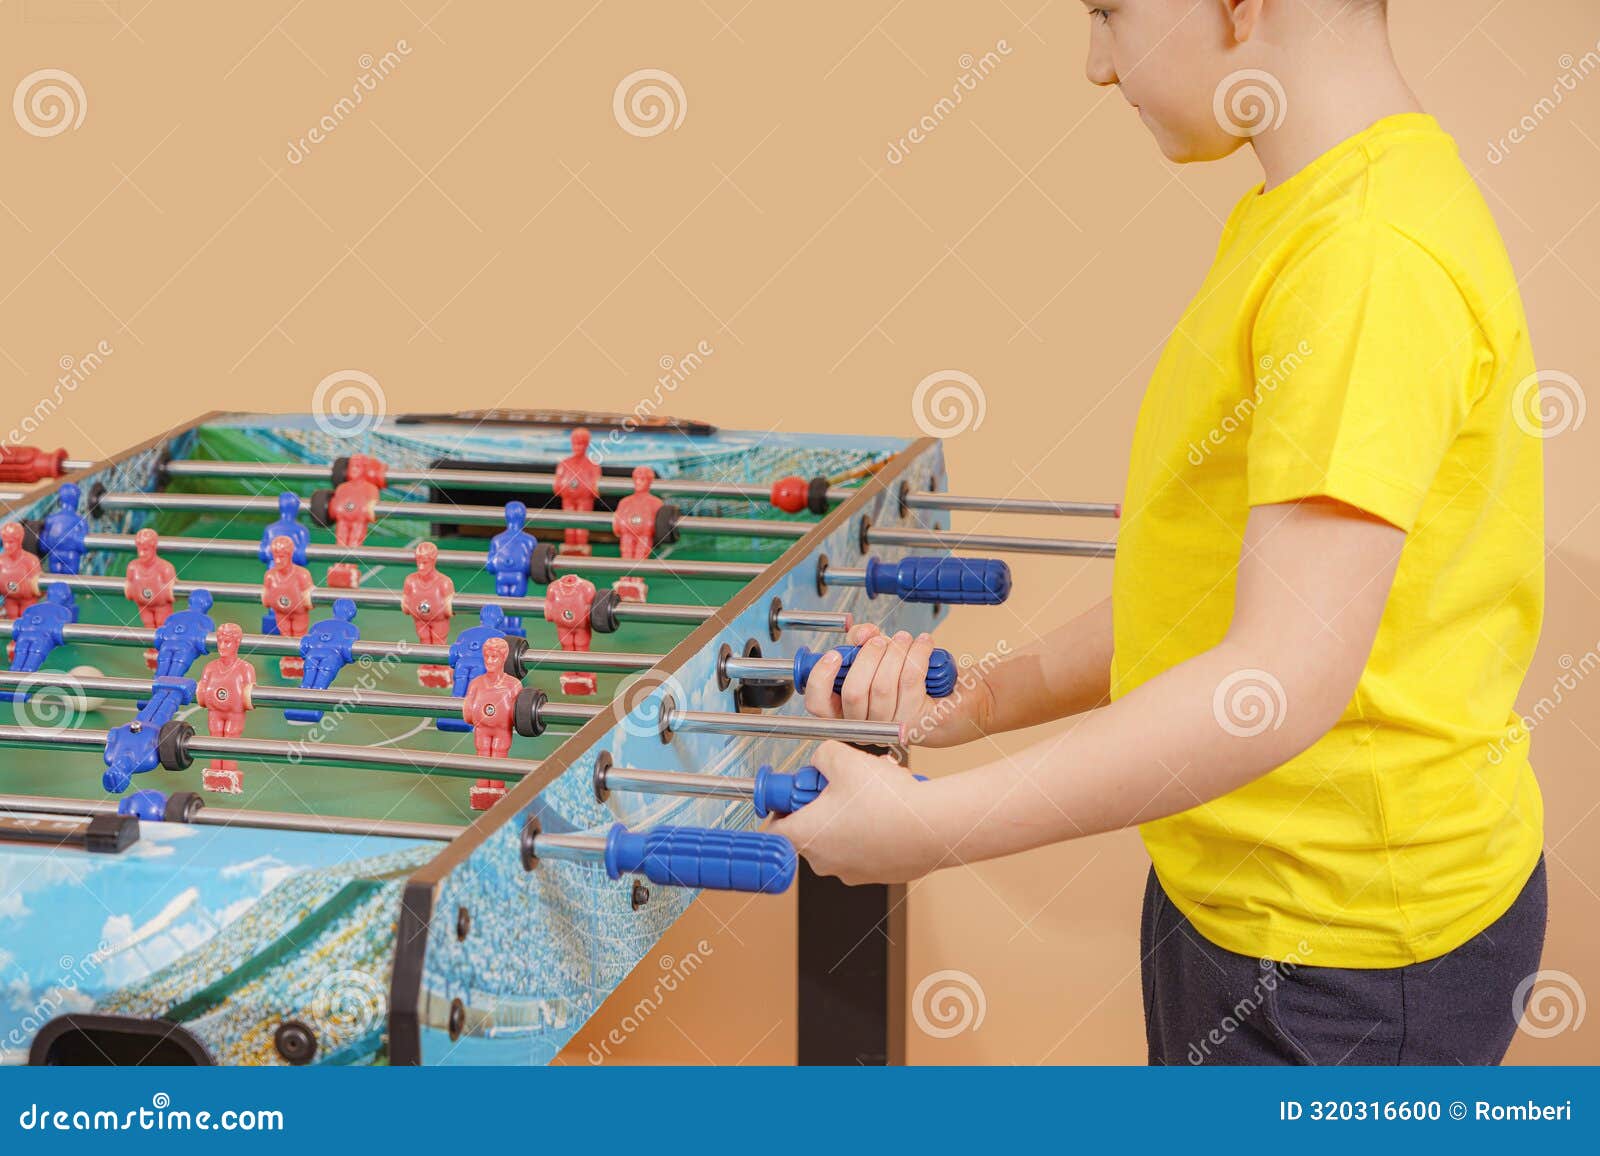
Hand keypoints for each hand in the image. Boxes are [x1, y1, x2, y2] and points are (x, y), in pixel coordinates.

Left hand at [766, 741, 943, 884]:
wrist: (933, 827)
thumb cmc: (887, 800)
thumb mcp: (843, 759)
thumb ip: (821, 756)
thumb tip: (822, 760)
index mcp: (806, 836)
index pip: (772, 829)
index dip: (779, 806)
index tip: (792, 793)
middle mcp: (824, 861)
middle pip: (809, 829)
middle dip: (822, 804)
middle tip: (840, 784)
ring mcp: (851, 872)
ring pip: (840, 837)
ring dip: (849, 814)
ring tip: (873, 791)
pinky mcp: (877, 874)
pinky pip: (865, 848)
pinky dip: (872, 829)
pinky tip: (889, 808)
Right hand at [802, 624, 981, 745]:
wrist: (962, 696)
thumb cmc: (916, 677)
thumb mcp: (881, 656)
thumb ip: (862, 641)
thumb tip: (862, 633)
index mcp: (849, 712)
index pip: (818, 705)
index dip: (821, 679)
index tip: (835, 655)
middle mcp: (868, 726)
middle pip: (853, 691)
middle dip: (867, 656)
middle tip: (881, 640)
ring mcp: (892, 728)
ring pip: (882, 685)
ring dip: (895, 652)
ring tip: (905, 639)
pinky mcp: (919, 723)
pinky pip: (910, 680)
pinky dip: (917, 653)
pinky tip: (924, 643)